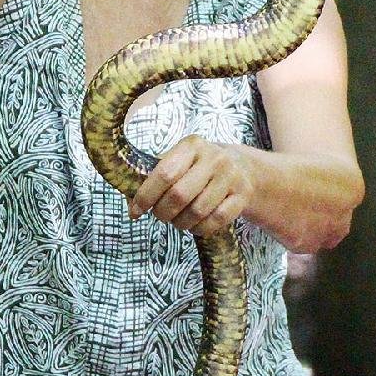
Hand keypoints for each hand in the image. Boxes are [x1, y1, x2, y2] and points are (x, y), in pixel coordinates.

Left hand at [130, 136, 253, 236]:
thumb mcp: (180, 161)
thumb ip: (156, 177)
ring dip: (181, 223)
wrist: (242, 167)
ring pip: (197, 211)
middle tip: (160, 215)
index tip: (135, 211)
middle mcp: (214, 158)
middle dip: (163, 212)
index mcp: (192, 145)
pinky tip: (196, 225)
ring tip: (178, 220)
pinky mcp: (243, 195)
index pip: (164, 173)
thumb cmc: (199, 167)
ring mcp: (231, 176)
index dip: (146, 196)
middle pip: (179, 196)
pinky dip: (200, 229)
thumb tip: (132, 205)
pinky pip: (216, 221)